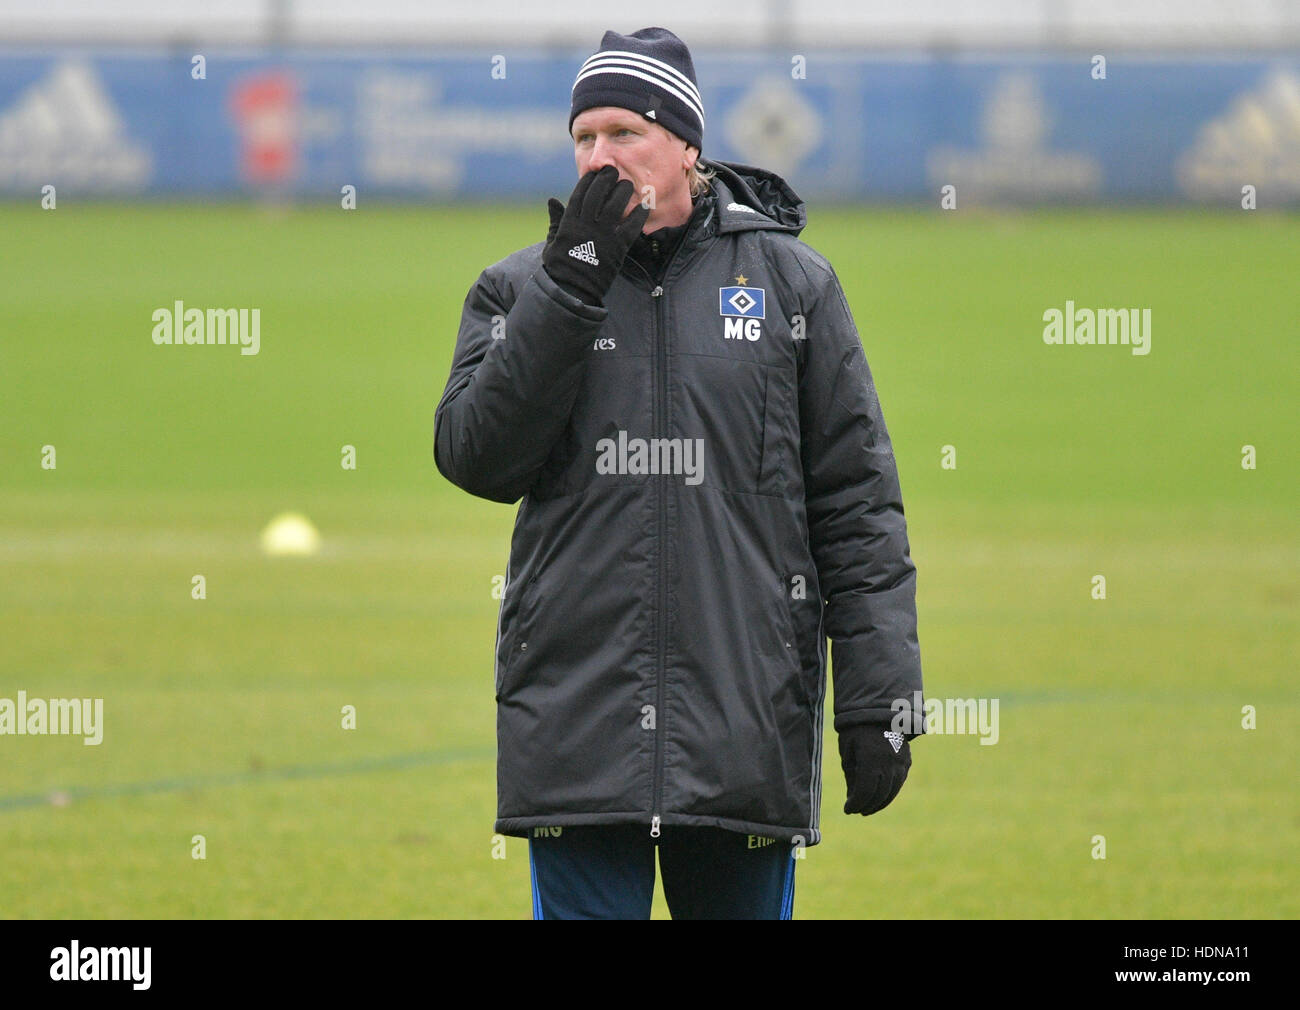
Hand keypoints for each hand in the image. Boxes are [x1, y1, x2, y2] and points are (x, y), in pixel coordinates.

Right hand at [541, 165, 650, 306]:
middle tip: (614, 171)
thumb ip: (555, 220)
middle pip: (599, 193)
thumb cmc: (560, 267)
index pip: (581, 193)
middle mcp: (587, 224)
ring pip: (616, 204)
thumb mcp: (552, 242)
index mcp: (570, 222)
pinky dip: (639, 214)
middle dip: (607, 178)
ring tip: (627, 184)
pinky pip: (632, 225)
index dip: (589, 180)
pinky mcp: (618, 247)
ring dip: (623, 191)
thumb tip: (552, 200)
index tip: (595, 172)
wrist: (572, 290)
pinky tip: (643, 206)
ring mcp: (603, 235)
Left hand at [838, 725, 911, 815]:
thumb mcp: (848, 750)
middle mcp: (888, 762)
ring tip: (868, 808)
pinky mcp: (906, 760)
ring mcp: (900, 762)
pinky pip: (899, 782)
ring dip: (880, 802)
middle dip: (867, 805)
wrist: (879, 710)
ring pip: (892, 790)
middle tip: (857, 811)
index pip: (864, 791)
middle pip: (879, 794)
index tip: (847, 810)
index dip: (855, 803)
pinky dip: (890, 792)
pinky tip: (880, 796)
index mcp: (870, 759)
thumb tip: (853, 798)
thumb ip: (851, 774)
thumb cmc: (856, 729)